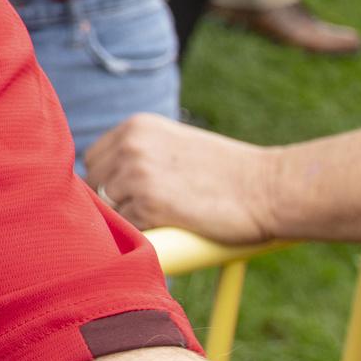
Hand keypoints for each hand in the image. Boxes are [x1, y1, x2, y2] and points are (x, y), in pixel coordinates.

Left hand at [84, 114, 277, 244]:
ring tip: (160, 220)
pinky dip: (141, 234)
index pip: (93, 158)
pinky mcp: (148, 204)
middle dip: (110, 201)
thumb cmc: (229, 173)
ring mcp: (137, 174)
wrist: (268, 188)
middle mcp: (131, 145)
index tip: (124, 196)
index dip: (106, 181)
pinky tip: (168, 229)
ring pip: (106, 208)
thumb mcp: (176, 146)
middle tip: (142, 213)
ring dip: (126, 219)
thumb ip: (143, 154)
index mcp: (136, 126)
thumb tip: (109, 182)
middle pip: (92, 183)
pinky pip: (125, 228)